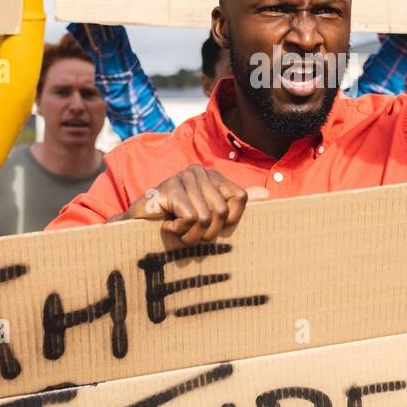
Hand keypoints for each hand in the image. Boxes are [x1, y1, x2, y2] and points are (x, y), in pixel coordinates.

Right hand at [122, 165, 267, 243]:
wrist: (138, 227)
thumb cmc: (177, 222)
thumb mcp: (209, 214)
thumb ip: (235, 203)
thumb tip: (267, 194)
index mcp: (213, 175)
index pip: (241, 197)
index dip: (230, 220)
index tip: (210, 226)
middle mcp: (199, 171)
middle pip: (222, 211)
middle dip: (207, 233)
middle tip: (190, 232)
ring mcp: (182, 178)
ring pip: (205, 218)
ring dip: (190, 235)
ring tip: (177, 230)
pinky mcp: (167, 189)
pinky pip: (190, 217)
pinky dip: (179, 230)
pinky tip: (167, 225)